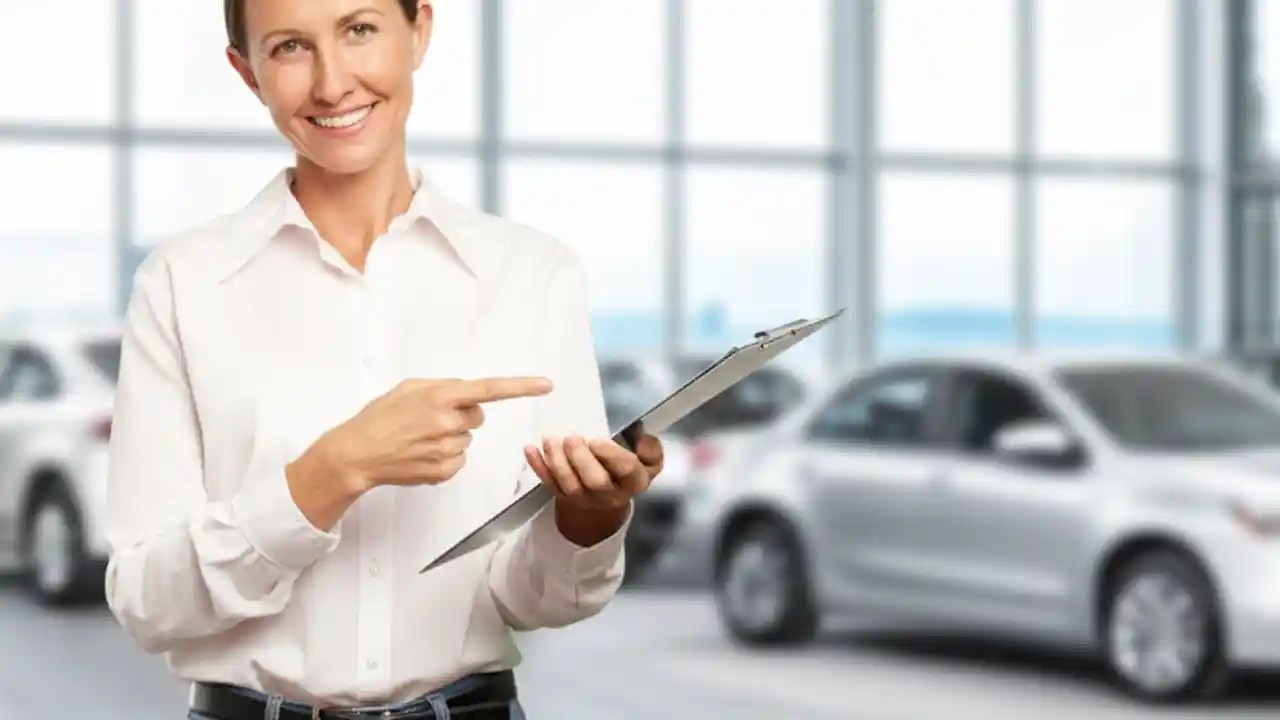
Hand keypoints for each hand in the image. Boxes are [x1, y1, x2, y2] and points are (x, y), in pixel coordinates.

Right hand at [325, 376, 553, 490]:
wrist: (358, 453)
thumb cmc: (380, 417)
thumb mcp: (409, 388)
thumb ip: (443, 388)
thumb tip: (468, 394)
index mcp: (441, 396)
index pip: (490, 389)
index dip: (521, 387)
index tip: (546, 385)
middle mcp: (448, 422)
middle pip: (477, 417)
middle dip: (462, 416)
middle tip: (430, 419)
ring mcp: (448, 449)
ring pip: (467, 439)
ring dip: (450, 437)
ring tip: (419, 438)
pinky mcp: (445, 471)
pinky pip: (459, 459)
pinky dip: (445, 456)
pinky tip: (421, 454)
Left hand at [523, 427, 663, 545]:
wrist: (609, 497)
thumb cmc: (628, 470)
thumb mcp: (649, 462)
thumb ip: (651, 450)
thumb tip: (645, 438)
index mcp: (634, 482)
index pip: (627, 471)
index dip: (612, 456)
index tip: (597, 440)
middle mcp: (610, 494)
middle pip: (596, 482)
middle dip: (582, 459)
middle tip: (572, 438)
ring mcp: (584, 499)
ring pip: (569, 485)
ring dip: (557, 462)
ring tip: (551, 439)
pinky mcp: (563, 497)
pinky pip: (548, 483)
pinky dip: (538, 467)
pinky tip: (530, 449)